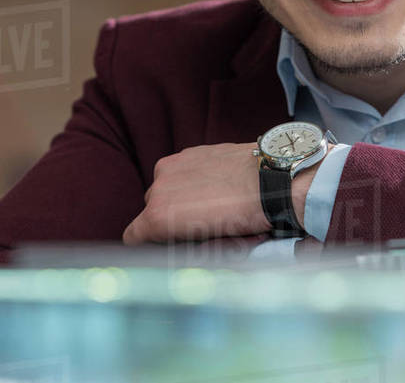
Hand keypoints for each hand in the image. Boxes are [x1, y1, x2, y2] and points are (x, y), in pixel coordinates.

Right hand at [123, 143, 271, 244]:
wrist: (272, 179)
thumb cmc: (246, 219)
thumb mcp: (210, 249)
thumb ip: (184, 249)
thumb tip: (177, 251)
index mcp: (158, 216)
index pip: (132, 237)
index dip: (147, 245)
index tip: (165, 247)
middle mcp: (159, 188)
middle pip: (151, 211)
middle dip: (169, 221)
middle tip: (199, 229)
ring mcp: (173, 166)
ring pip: (165, 189)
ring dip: (179, 199)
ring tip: (212, 206)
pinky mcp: (188, 152)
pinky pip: (179, 172)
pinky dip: (190, 181)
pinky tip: (217, 187)